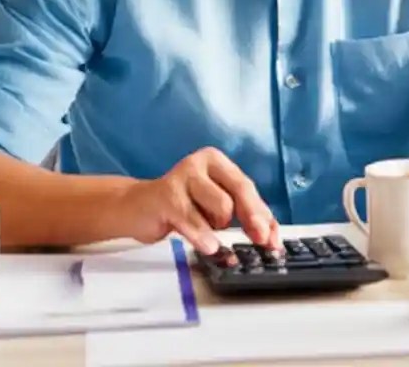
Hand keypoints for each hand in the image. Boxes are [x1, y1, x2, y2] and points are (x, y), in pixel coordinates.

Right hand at [111, 147, 279, 254]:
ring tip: (204, 229)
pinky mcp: (166, 195)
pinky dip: (204, 236)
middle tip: (260, 240)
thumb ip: (241, 216)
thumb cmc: (180, 208)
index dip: (263, 214)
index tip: (272, 238)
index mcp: (217, 162)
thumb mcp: (214, 207)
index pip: (247, 187)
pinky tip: (207, 244)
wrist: (136, 209)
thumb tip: (270, 235)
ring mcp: (182, 176)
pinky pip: (194, 220)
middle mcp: (201, 163)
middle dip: (253, 218)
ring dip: (218, 227)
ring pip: (221, 206)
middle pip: (239, 190)